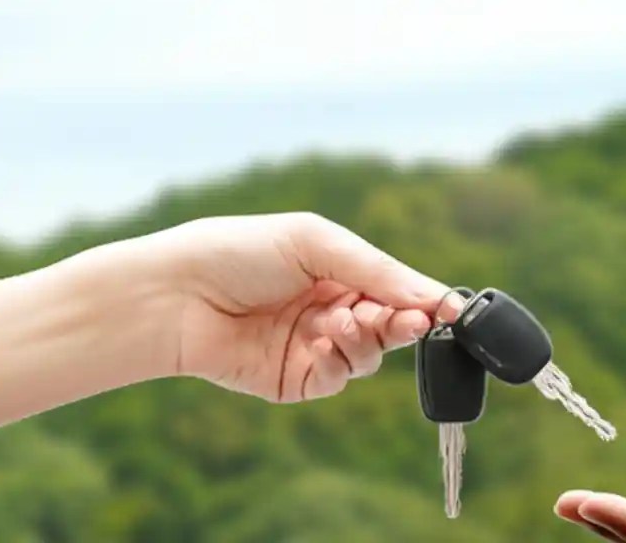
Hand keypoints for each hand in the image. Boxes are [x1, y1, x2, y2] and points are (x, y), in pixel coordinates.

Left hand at [155, 213, 464, 401]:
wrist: (174, 293)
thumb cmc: (240, 252)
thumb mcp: (317, 244)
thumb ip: (378, 271)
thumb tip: (436, 297)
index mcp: (341, 273)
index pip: (399, 290)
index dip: (426, 300)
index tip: (451, 309)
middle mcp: (333, 311)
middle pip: (392, 327)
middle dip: (404, 323)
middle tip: (408, 321)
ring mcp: (314, 347)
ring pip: (369, 357)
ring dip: (366, 340)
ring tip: (339, 321)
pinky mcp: (293, 380)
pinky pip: (335, 379)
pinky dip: (336, 362)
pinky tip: (319, 341)